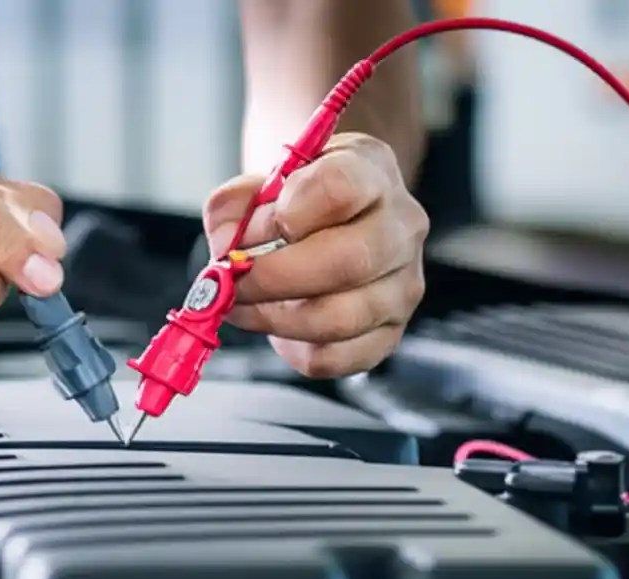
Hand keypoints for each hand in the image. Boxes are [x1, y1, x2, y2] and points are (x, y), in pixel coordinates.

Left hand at [203, 133, 428, 377]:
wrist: (338, 220)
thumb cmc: (300, 200)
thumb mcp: (264, 181)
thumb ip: (235, 204)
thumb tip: (226, 245)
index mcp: (371, 171)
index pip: (340, 189)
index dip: (284, 214)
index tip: (250, 229)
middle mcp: (400, 228)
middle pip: (346, 261)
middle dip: (272, 278)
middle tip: (231, 282)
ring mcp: (403, 285)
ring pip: (340, 317)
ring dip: (274, 317)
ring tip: (241, 304)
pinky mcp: (389, 333)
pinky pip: (336, 357)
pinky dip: (293, 348)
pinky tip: (277, 322)